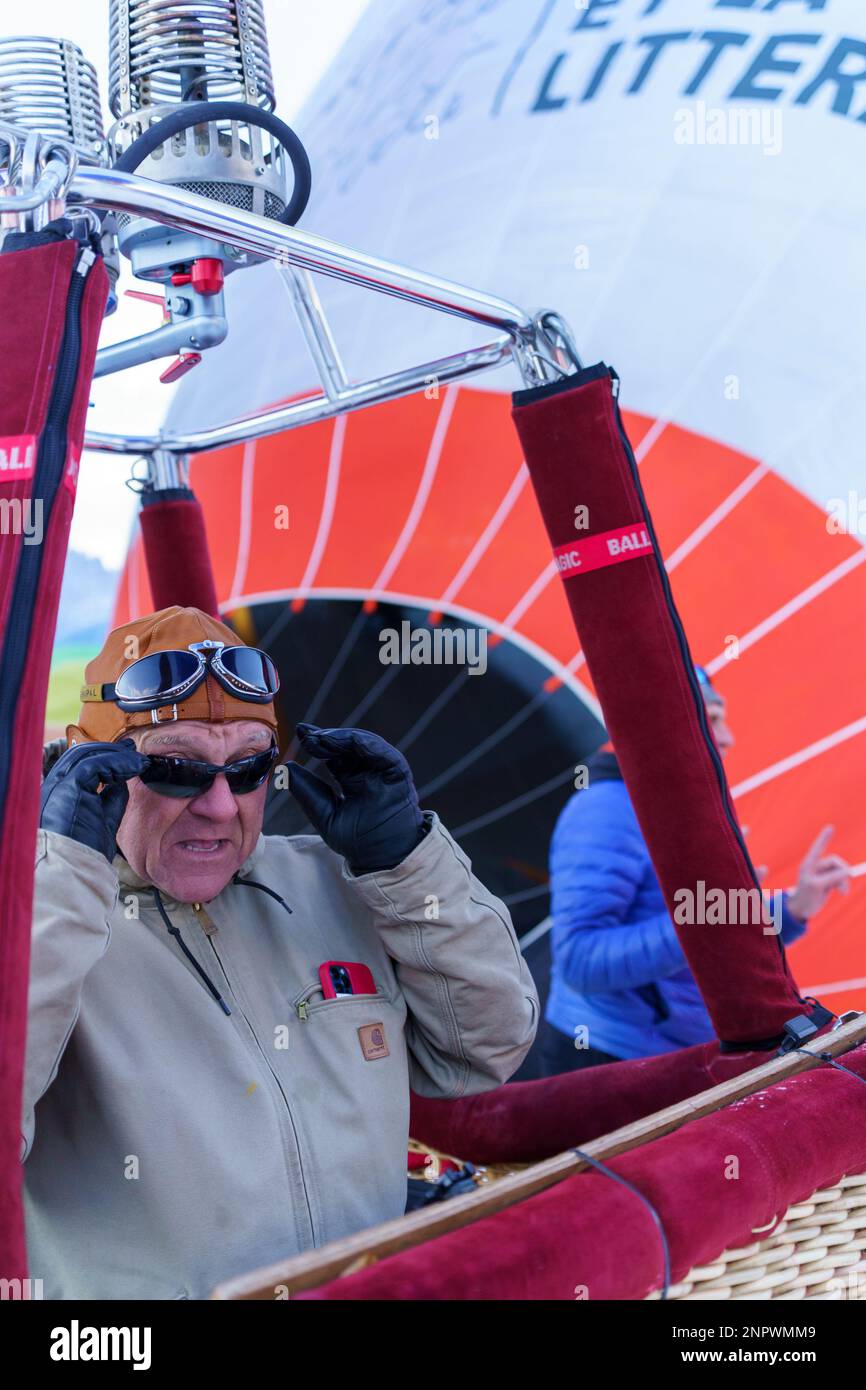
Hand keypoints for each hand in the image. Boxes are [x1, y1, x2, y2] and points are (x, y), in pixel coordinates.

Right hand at [39, 739, 146, 862]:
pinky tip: (133, 766)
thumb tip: (123, 781)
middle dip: (109, 750)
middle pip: (79, 755)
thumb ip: (110, 799)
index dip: (103, 757)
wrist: (75, 871)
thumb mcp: (102, 820)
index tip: (126, 756)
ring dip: (116, 755)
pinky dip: (116, 762)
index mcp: (58, 795)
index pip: (77, 765)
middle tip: (133, 750)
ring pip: (85, 756)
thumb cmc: (86, 854)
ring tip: (138, 760)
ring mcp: (57, 787)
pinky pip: (93, 766)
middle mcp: (53, 788)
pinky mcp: (66, 788)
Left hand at [288, 724, 425, 873]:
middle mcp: (368, 771)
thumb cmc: (358, 841)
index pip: (334, 754)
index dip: (318, 742)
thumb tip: (286, 768)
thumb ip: (306, 791)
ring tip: (322, 738)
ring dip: (342, 738)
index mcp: (353, 779)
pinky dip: (368, 744)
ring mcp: (383, 771)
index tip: (301, 732)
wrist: (381, 858)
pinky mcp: (398, 774)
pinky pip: (384, 754)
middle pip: (347, 745)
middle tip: (308, 735)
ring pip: (364, 744)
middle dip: (327, 737)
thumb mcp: (324, 814)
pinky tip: (350, 740)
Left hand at [787, 825, 850, 921]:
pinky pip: (841, 878)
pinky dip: (843, 885)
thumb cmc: (805, 897)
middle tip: (843, 887)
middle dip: (842, 873)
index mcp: (809, 864)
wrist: (802, 910)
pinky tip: (842, 892)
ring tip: (842, 892)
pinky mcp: (828, 881)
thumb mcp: (817, 886)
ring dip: (844, 881)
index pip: (818, 848)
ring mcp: (823, 874)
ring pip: (840, 871)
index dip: (824, 838)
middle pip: (835, 862)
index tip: (830, 827)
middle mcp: (816, 867)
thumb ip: (832, 877)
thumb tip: (847, 872)